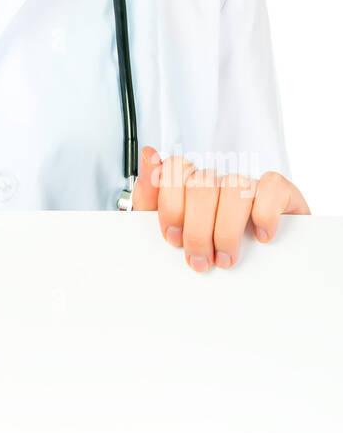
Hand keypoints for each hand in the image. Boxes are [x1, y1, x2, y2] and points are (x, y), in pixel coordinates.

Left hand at [132, 145, 310, 271]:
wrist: (263, 278)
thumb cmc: (209, 252)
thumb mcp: (172, 233)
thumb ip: (151, 199)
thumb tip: (149, 154)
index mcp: (190, 186)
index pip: (175, 168)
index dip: (171, 204)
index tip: (173, 237)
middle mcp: (219, 182)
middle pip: (202, 184)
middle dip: (197, 229)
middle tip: (200, 260)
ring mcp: (250, 187)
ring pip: (235, 187)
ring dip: (227, 230)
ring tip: (226, 258)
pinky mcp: (282, 195)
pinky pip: (272, 186)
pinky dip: (265, 213)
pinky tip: (262, 236)